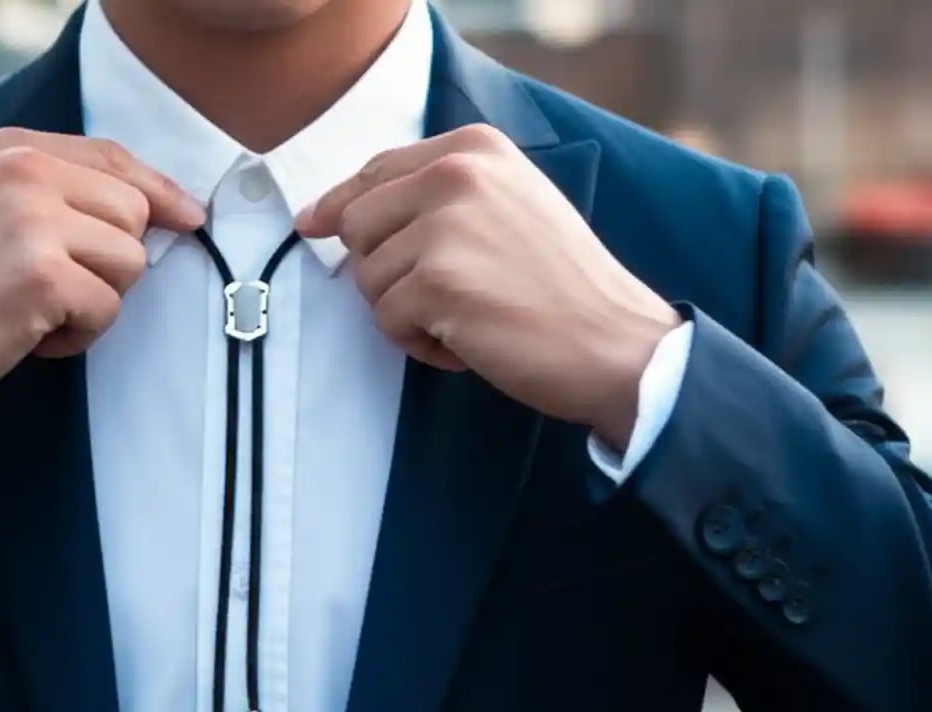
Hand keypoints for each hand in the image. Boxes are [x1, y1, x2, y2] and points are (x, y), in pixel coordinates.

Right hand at [0, 128, 205, 442]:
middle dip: (112, 260)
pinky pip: (108, 309)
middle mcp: (24, 171)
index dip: (159, 192)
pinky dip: (77, 335)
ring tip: (37, 308)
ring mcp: (33, 221)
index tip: (187, 215)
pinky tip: (28, 334)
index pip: (116, 158)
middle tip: (54, 284)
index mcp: (13, 147)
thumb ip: (64, 192)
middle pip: (135, 213)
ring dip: (96, 300)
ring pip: (131, 262)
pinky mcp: (42, 276)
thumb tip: (171, 207)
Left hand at [295, 124, 679, 448]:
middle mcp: (456, 175)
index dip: (340, 204)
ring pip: (367, 278)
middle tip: (445, 296)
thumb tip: (323, 216)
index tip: (313, 225)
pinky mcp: (436, 282)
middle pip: (357, 225)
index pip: (375, 171)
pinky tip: (470, 341)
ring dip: (407, 312)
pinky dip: (421, 343)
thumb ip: (432, 198)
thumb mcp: (506, 207)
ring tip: (469, 317)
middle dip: (385, 271)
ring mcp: (444, 226)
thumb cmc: (562, 285)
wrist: (618, 342)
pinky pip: (387, 320)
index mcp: (473, 148)